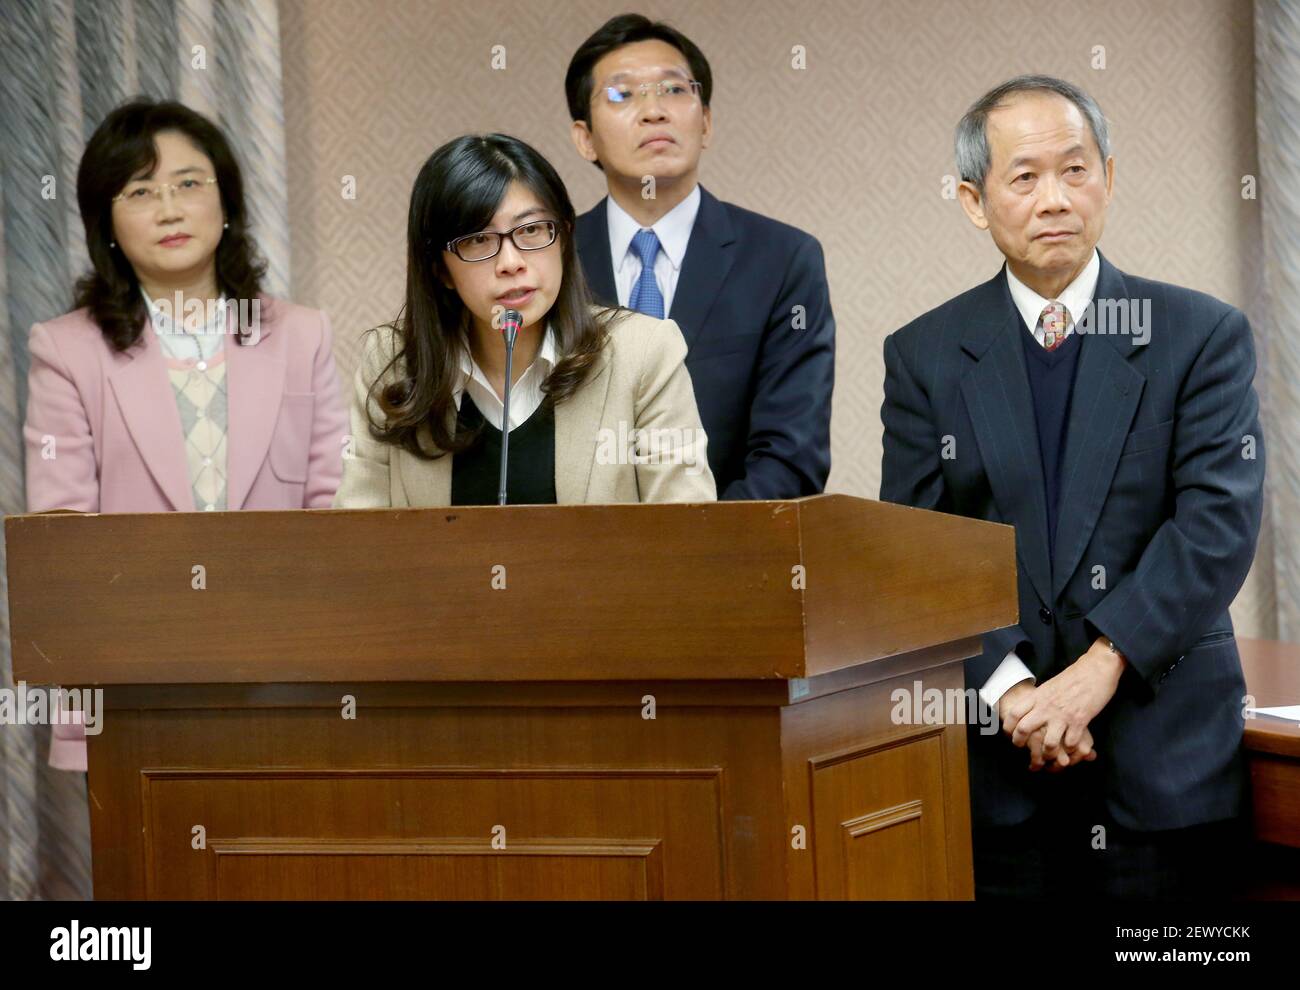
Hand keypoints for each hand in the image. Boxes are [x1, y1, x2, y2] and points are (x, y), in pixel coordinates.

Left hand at [1007, 637, 1125, 762]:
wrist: (1096, 668)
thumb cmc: (1075, 676)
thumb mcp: (1050, 685)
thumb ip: (1040, 698)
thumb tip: (1031, 708)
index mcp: (1038, 696)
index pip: (1014, 713)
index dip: (1008, 727)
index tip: (1010, 734)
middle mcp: (1047, 706)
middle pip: (1023, 729)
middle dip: (1020, 742)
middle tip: (1023, 747)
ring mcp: (1063, 715)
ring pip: (1048, 743)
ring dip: (1047, 753)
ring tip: (1048, 754)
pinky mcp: (1080, 721)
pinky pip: (1070, 743)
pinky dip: (1070, 749)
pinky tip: (1070, 747)